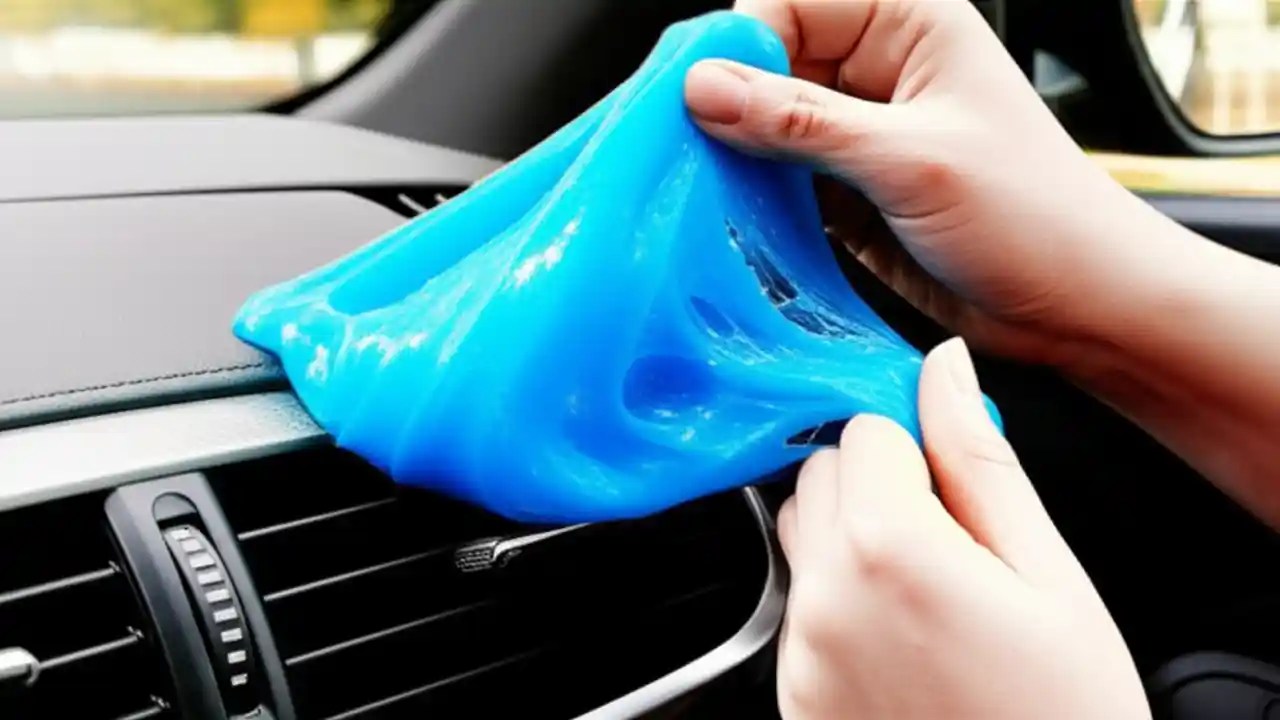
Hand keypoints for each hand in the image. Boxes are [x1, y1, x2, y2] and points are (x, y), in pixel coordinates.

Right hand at [684, 0, 1163, 365]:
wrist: (1080, 307)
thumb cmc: (1037, 217)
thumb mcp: (912, 158)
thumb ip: (803, 122)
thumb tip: (706, 87)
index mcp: (909, 22)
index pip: (788, 3)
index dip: (741, 45)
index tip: (700, 100)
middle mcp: (880, 69)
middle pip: (767, 63)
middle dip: (730, 107)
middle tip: (696, 153)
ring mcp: (861, 133)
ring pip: (766, 126)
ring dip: (739, 159)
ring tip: (715, 194)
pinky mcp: (848, 192)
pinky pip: (780, 182)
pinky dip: (756, 202)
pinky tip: (741, 224)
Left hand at [775, 338, 1149, 719]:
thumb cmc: (1062, 714)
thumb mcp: (1046, 574)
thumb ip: (979, 460)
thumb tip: (944, 368)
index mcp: (888, 548)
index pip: (862, 427)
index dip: (915, 444)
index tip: (951, 479)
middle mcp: (825, 595)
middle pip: (822, 474)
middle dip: (879, 484)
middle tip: (951, 538)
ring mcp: (802, 649)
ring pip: (804, 534)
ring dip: (854, 535)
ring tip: (931, 589)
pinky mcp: (795, 689)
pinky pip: (803, 601)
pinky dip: (841, 596)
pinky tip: (906, 634)